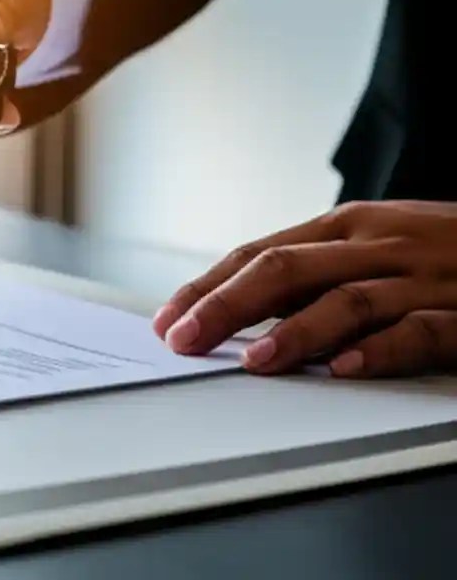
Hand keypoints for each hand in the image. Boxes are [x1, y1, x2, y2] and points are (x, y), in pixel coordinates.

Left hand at [154, 201, 456, 377]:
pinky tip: (346, 369)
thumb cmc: (444, 250)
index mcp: (347, 226)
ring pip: (346, 300)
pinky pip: (421, 332)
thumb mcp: (374, 245)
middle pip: (286, 269)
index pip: (259, 252)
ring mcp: (424, 279)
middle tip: (184, 339)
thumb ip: (314, 271)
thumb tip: (234, 308)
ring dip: (293, 332)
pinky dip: (381, 350)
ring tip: (251, 361)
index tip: (166, 319)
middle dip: (226, 305)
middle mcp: (378, 245)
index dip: (208, 286)